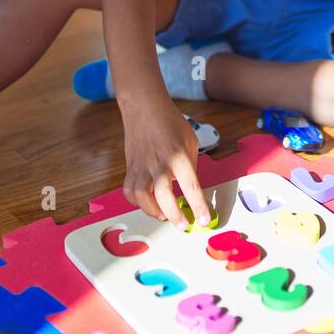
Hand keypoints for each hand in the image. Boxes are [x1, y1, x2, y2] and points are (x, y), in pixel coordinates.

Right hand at [121, 98, 212, 228]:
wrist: (145, 108)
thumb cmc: (171, 123)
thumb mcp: (190, 141)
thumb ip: (190, 165)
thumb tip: (188, 188)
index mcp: (179, 156)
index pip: (191, 186)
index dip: (198, 206)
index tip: (204, 221)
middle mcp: (160, 163)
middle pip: (164, 196)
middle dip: (174, 216)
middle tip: (182, 226)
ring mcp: (142, 166)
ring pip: (142, 196)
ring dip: (152, 211)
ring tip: (163, 216)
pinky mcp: (130, 167)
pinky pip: (129, 190)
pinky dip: (136, 201)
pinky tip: (146, 203)